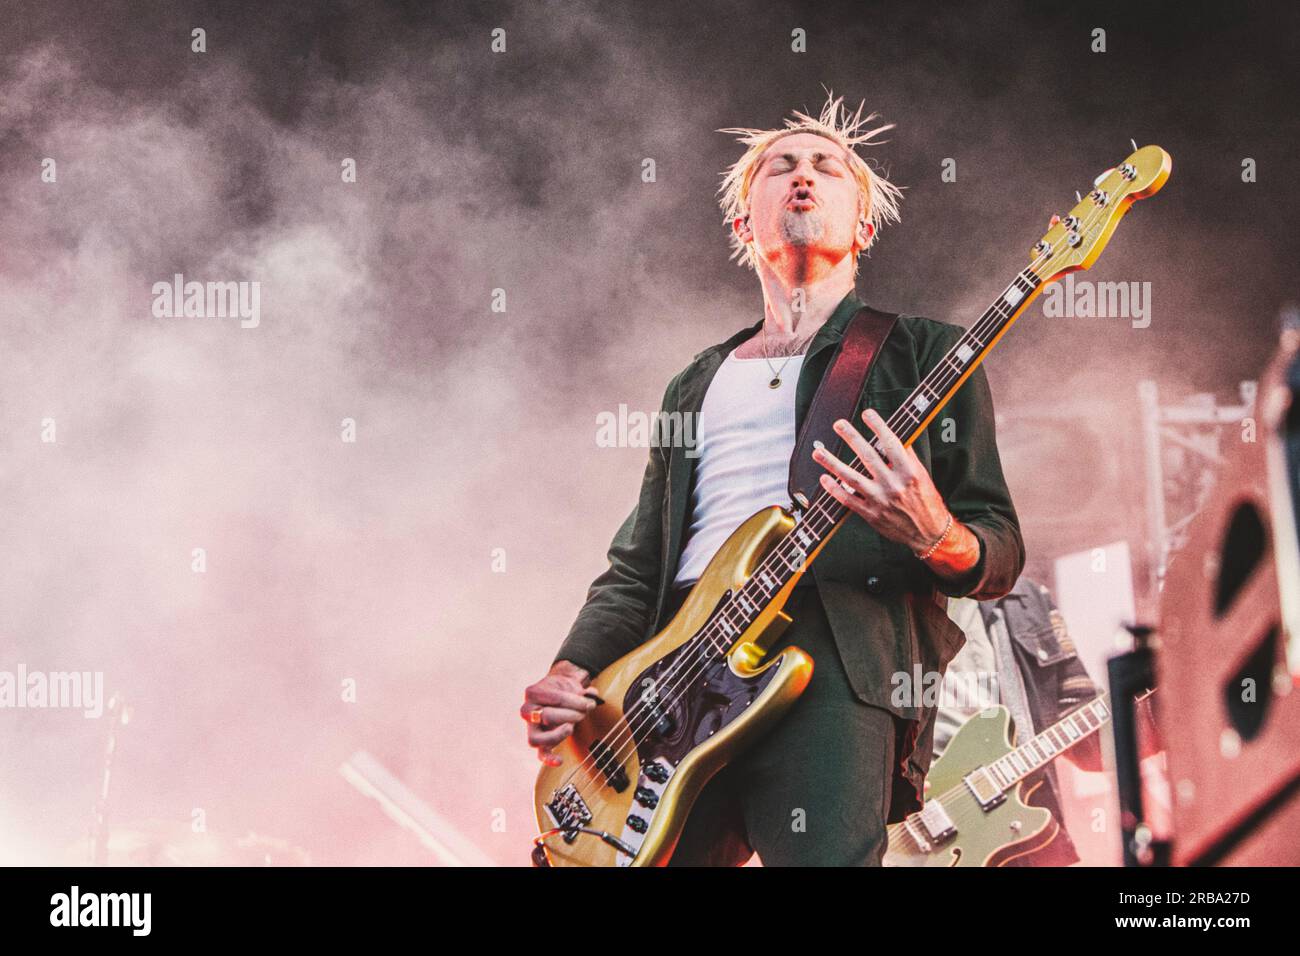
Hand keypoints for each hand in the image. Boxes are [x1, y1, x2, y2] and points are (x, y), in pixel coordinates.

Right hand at [522, 660, 595, 765]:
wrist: (558, 693)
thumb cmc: (563, 690)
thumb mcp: (570, 684)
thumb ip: (581, 691)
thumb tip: (591, 695)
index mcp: (533, 693)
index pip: (555, 698)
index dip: (576, 701)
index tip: (590, 703)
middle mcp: (527, 711)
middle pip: (547, 716)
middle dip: (571, 715)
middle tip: (584, 712)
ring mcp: (531, 728)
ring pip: (536, 739)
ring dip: (558, 734)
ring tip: (571, 727)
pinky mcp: (540, 741)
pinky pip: (541, 754)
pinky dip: (549, 758)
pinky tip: (559, 760)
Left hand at [811, 408, 951, 551]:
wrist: (929, 534)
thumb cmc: (926, 502)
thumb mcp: (922, 476)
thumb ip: (907, 457)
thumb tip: (894, 436)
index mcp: (909, 472)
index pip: (891, 443)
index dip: (878, 426)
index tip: (867, 414)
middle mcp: (893, 485)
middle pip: (867, 456)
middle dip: (851, 438)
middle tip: (838, 425)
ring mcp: (880, 500)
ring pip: (851, 478)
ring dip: (832, 463)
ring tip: (818, 452)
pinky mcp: (871, 514)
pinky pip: (848, 500)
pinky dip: (834, 490)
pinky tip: (824, 479)